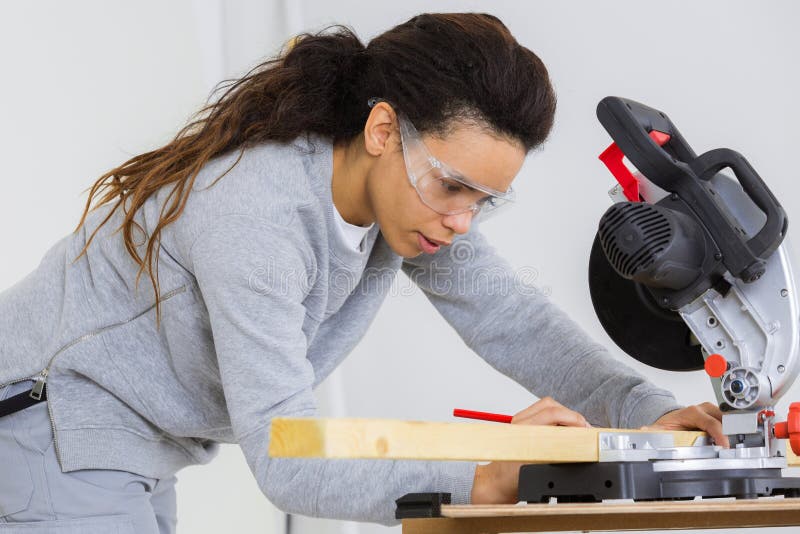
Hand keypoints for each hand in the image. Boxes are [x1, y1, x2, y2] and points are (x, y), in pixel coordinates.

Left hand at [470, 397, 589, 503]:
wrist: (499, 481)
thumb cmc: (513, 477)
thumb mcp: (538, 468)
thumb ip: (559, 453)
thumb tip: (580, 444)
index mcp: (523, 429)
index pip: (552, 412)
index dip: (573, 418)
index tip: (585, 429)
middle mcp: (520, 422)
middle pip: (551, 405)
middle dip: (571, 415)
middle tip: (584, 429)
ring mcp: (521, 421)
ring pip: (547, 407)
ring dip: (565, 416)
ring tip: (576, 429)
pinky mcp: (524, 423)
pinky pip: (543, 413)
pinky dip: (558, 418)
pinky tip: (565, 430)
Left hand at [645, 402, 729, 447]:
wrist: (668, 421)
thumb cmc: (667, 425)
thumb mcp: (659, 430)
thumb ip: (653, 432)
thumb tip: (644, 432)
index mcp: (692, 412)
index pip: (711, 423)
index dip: (720, 435)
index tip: (724, 446)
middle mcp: (703, 409)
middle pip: (724, 420)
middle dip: (729, 433)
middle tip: (729, 449)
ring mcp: (711, 412)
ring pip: (728, 421)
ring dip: (731, 434)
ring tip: (728, 448)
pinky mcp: (716, 417)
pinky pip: (727, 424)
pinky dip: (729, 434)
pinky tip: (725, 444)